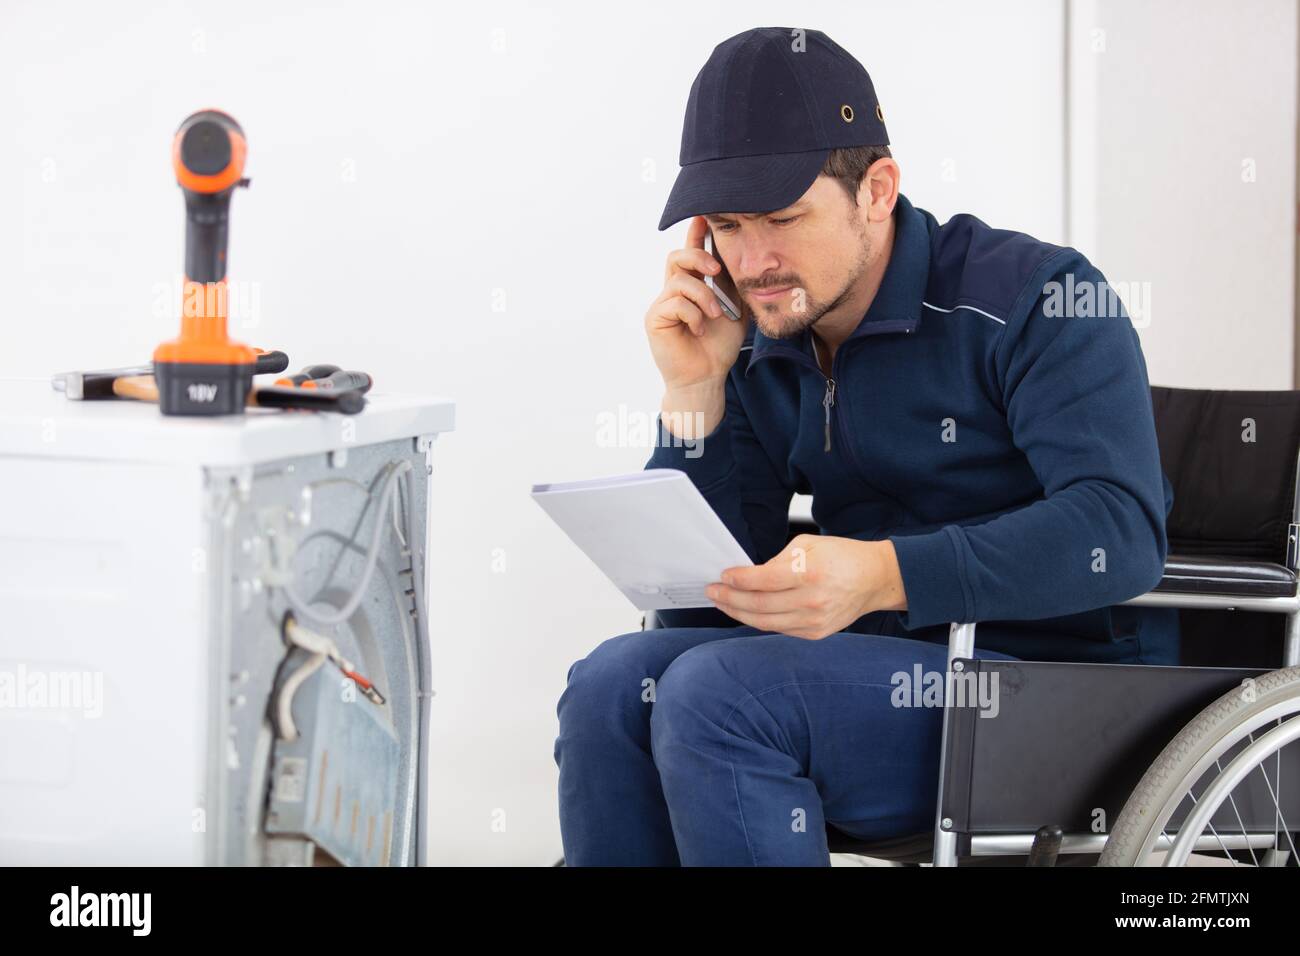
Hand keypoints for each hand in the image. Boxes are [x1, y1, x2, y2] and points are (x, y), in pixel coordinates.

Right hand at [645, 216, 748, 393]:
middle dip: (698, 256)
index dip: (695, 233)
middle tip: (715, 269)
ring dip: (703, 296)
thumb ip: (731, 284)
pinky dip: (694, 316)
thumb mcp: (734, 308)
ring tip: (714, 316)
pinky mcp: (655, 319)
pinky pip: (675, 303)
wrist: (707, 377)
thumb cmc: (719, 345)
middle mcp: (673, 291)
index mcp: (691, 286)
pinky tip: (699, 330)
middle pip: (677, 257)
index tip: (704, 214)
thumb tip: (740, 256)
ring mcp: (662, 305)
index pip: (691, 253)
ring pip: (680, 280)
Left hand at [706, 536, 907, 639]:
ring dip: (738, 613)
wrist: (874, 579)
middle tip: (712, 591)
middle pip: (758, 604)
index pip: (763, 580)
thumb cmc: (842, 557)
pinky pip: (779, 629)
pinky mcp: (815, 633)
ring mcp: (814, 620)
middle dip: (729, 598)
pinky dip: (759, 621)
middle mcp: (812, 600)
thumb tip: (749, 575)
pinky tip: (746, 612)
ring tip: (723, 603)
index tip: (723, 575)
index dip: (738, 579)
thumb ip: (777, 560)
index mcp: (809, 573)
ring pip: (765, 622)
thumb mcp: (808, 545)